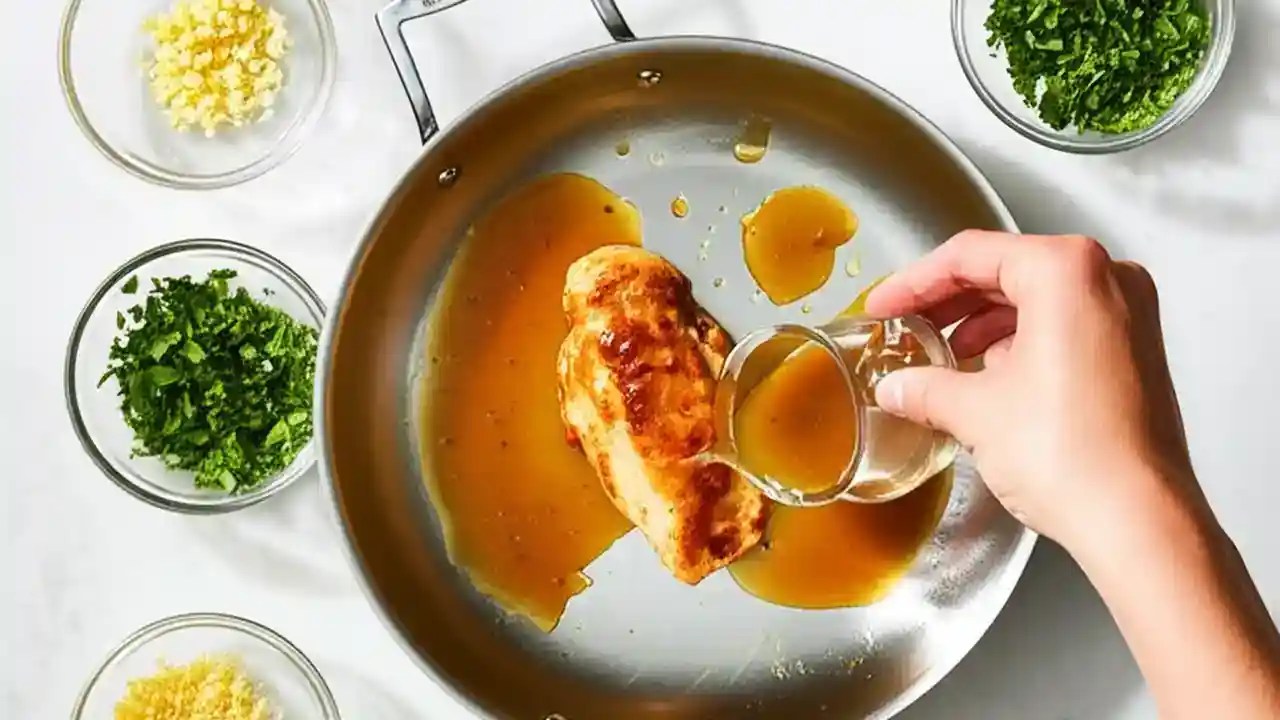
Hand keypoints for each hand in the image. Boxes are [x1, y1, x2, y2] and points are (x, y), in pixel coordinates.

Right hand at [865, 230, 1197, 547]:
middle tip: (905, 324)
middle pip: (1006, 270)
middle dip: (949, 301)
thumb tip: (898, 386)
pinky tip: (986, 376)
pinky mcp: (1135, 353)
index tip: (884, 305)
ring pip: (1036, 299)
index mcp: (1066, 271)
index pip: (970, 256)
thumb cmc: (1073, 455)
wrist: (1137, 521)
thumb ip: (926, 387)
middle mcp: (1108, 281)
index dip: (914, 282)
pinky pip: (1064, 326)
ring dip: (983, 322)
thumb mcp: (975, 412)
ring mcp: (1129, 316)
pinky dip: (1020, 341)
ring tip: (940, 355)